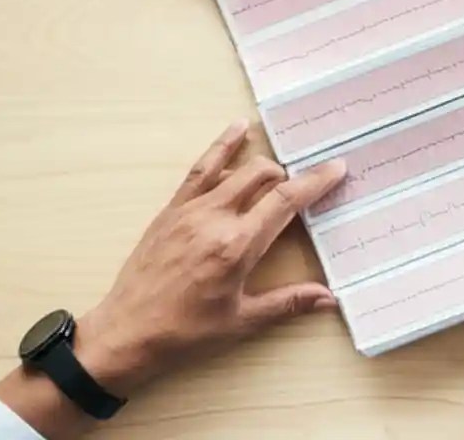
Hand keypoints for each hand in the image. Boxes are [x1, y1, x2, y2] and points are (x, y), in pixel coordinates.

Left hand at [0, 120, 343, 437]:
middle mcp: (215, 219)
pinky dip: (221, 147)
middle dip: (291, 175)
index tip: (336, 168)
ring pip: (234, 169)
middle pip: (262, 177)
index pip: (285, 202)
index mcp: (237, 246)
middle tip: (308, 183)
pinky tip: (235, 131)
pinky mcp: (172, 209)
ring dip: (262, 162)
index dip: (315, 182)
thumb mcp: (242, 321)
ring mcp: (190, 210)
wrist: (127, 332)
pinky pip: (200, 169)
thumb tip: (328, 297)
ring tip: (282, 160)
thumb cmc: (185, 332)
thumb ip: (287, 303)